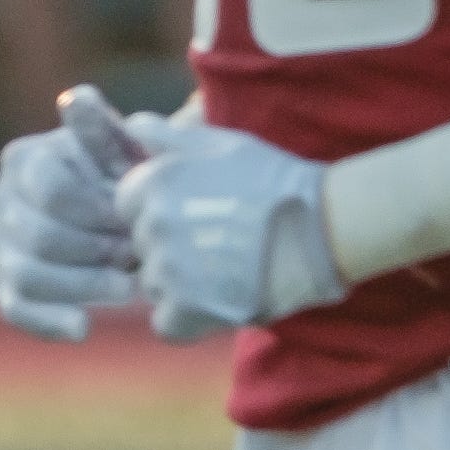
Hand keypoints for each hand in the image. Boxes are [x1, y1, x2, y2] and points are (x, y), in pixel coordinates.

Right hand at [0, 84, 147, 341]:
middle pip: (38, 237)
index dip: (96, 211)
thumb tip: (77, 100)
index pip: (51, 191)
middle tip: (140, 258)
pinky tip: (83, 326)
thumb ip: (103, 128)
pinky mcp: (12, 285)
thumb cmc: (130, 176)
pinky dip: (49, 321)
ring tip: (128, 287)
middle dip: (95, 251)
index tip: (136, 220)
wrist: (136, 212)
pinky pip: (18, 309)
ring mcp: (3, 245)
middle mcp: (2, 200)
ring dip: (82, 286)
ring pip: (26, 275)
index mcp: (24, 160)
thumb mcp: (124, 148)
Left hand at [114, 117, 347, 341]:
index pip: (126, 206)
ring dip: (177, 285)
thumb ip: (169, 136)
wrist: (323, 226)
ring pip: (152, 285)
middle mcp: (155, 223)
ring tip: (220, 274)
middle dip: (167, 248)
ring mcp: (171, 268)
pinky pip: (166, 324)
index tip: (190, 217)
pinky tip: (213, 305)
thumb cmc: (274, 181)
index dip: (156, 213)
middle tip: (212, 246)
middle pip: (140, 247)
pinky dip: (186, 321)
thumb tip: (132, 125)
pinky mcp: (191, 308)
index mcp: (155, 182)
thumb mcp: (220, 143)